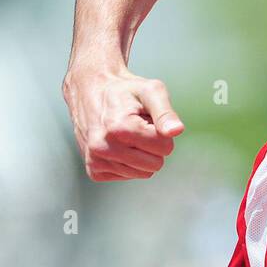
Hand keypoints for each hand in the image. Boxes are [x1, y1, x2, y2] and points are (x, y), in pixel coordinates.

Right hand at [62, 66, 184, 181]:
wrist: (90, 92)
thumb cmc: (126, 91)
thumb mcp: (151, 90)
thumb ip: (165, 112)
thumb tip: (176, 131)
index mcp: (119, 127)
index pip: (164, 148)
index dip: (162, 132)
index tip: (149, 119)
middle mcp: (103, 147)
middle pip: (155, 164)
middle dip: (153, 145)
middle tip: (139, 126)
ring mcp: (96, 161)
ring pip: (143, 173)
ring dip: (141, 154)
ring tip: (128, 133)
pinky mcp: (94, 171)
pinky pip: (128, 175)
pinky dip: (128, 161)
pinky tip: (118, 143)